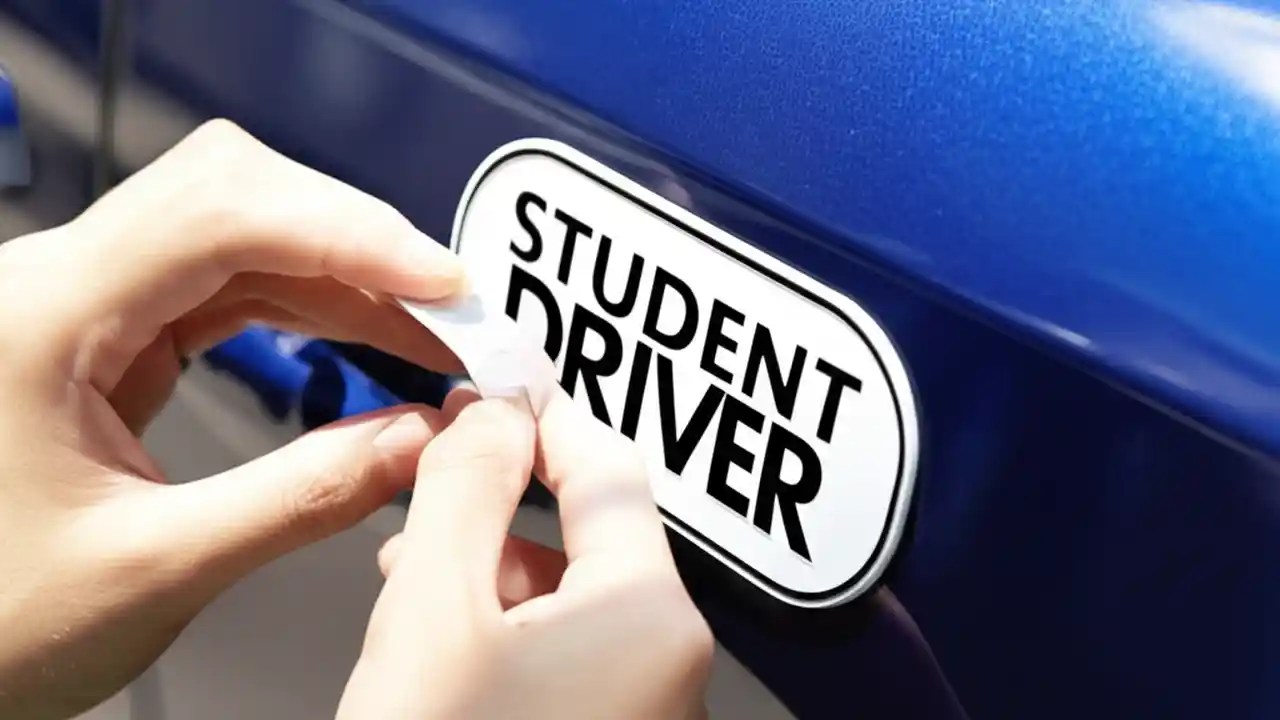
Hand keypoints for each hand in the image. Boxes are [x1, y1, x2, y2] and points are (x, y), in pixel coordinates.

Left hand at [0, 120, 466, 717]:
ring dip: (348, 271)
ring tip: (433, 333)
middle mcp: (56, 283)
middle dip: (358, 241)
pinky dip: (314, 299)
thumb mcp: (158, 569)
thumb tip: (424, 439)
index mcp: (40, 319)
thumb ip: (304, 497)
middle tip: (453, 308)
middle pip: (236, 194)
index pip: (218, 215)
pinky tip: (371, 335)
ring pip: (244, 231)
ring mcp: (85, 298)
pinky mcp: (112, 329)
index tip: (442, 283)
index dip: (347, 232)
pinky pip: (232, 280)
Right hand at [337, 388, 713, 719]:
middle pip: (590, 536)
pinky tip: (446, 648)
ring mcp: (645, 706)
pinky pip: (569, 658)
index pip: (608, 466)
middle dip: (499, 509)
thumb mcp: (433, 610)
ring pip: (573, 601)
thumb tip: (492, 414)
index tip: (489, 385)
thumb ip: (467, 491)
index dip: (540, 414)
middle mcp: (672, 665)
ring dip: (494, 576)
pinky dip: (508, 635)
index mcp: (649, 617)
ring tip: (415, 588)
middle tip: (428, 494)